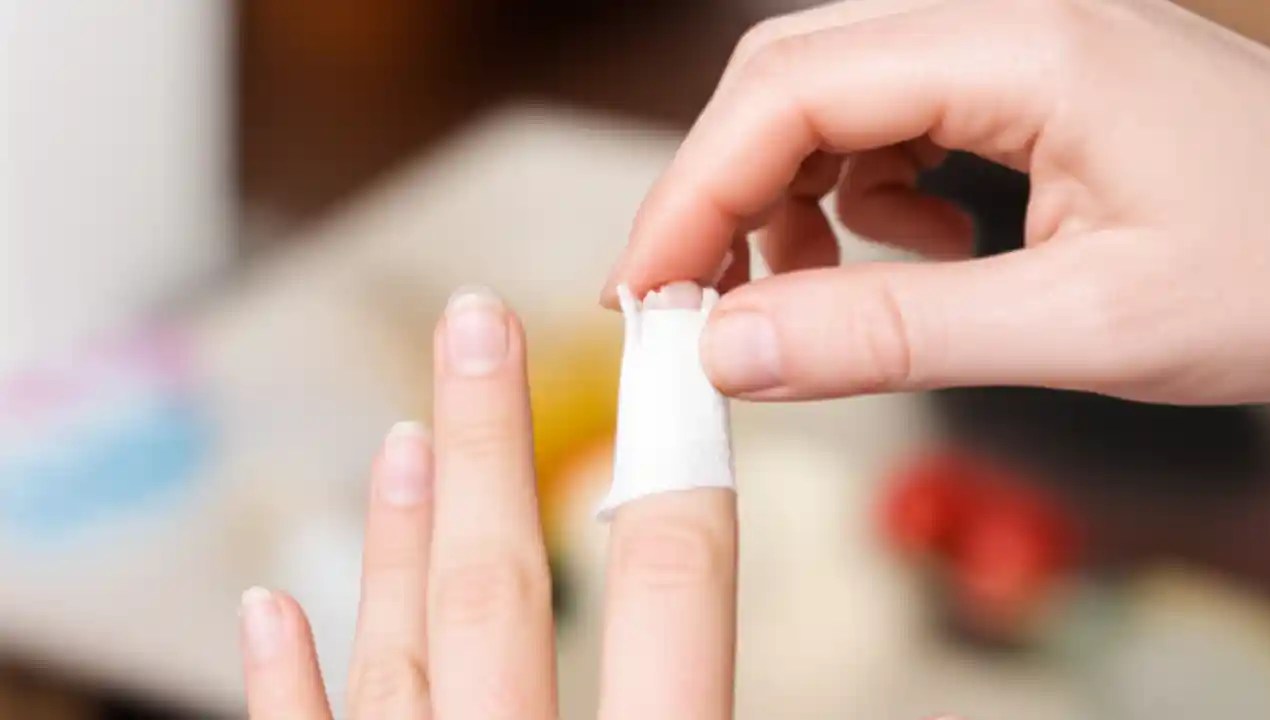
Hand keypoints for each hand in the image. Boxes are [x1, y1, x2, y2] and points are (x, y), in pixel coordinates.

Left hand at [238, 287, 736, 718]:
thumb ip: (702, 706)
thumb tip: (722, 654)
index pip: (670, 591)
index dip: (677, 460)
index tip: (671, 358)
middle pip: (500, 594)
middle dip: (487, 446)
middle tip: (477, 327)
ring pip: (398, 659)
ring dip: (400, 539)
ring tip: (407, 438)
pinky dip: (286, 678)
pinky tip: (268, 609)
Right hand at [603, 0, 1269, 404]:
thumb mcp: (1085, 323)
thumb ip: (894, 335)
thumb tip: (730, 352)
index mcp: (1027, 47)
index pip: (792, 91)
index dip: (693, 192)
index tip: (645, 292)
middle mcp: (1009, 22)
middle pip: (793, 77)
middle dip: (722, 190)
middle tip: (691, 302)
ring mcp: (1018, 51)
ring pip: (832, 99)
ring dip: (789, 198)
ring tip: (817, 293)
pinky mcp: (1028, 92)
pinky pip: (892, 124)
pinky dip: (860, 197)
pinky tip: (914, 250)